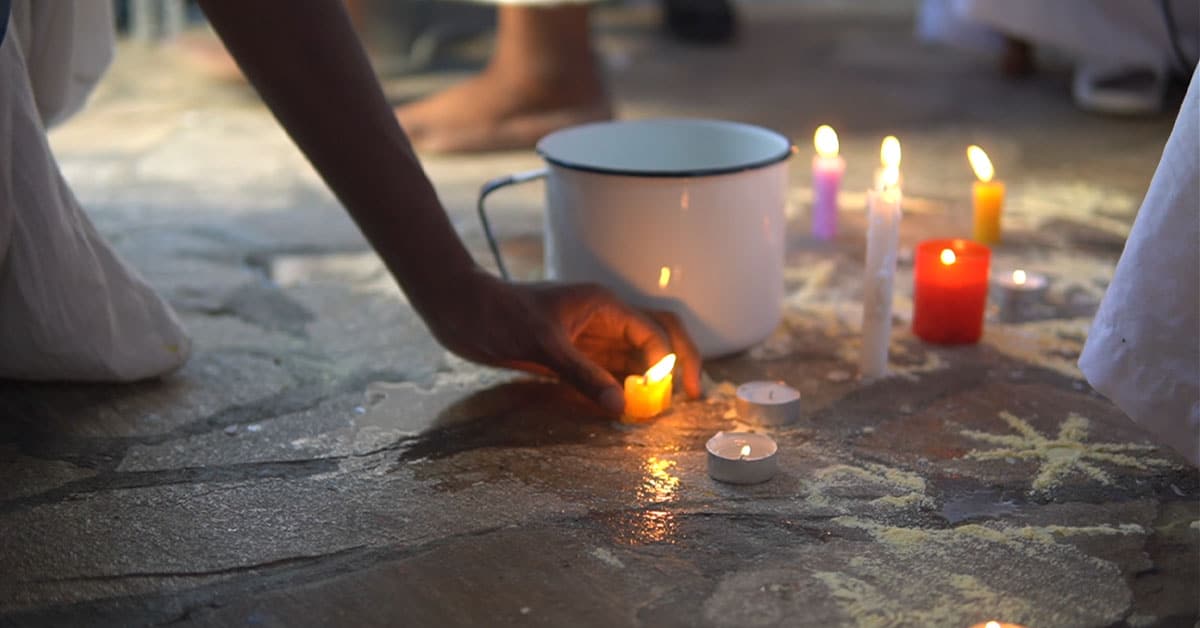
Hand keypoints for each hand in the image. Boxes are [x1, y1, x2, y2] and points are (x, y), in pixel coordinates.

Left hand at [425, 270, 702, 413]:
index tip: (660, 396)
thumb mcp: (543, 346)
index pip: (653, 332)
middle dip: (680, 362)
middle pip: (657, 336)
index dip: (666, 363)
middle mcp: (604, 318)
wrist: (460, 312)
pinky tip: (626, 409)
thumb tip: (621, 407)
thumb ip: (583, 375)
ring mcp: (589, 336)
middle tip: (694, 395)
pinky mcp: (573, 353)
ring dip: (651, 380)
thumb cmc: (499, 317)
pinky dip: (623, 388)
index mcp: (604, 304)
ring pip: (635, 356)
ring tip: (660, 411)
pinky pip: (610, 370)